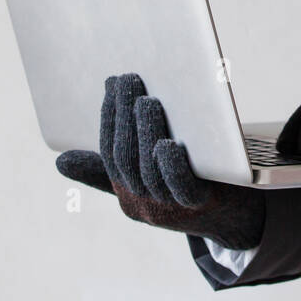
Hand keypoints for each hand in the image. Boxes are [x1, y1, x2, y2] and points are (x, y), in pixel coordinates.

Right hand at [56, 73, 264, 249]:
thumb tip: (61, 162)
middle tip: (127, 80)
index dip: (108, 118)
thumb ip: (112, 170)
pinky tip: (167, 142)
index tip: (110, 84)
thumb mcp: (147, 180)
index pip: (108, 153)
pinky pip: (180, 186)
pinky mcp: (200, 207)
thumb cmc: (189, 188)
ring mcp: (170, 209)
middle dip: (123, 116)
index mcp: (127, 195)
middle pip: (125, 159)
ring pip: (148, 170)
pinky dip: (170, 164)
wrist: (239, 221)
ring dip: (145, 133)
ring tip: (147, 100)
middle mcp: (143, 205)